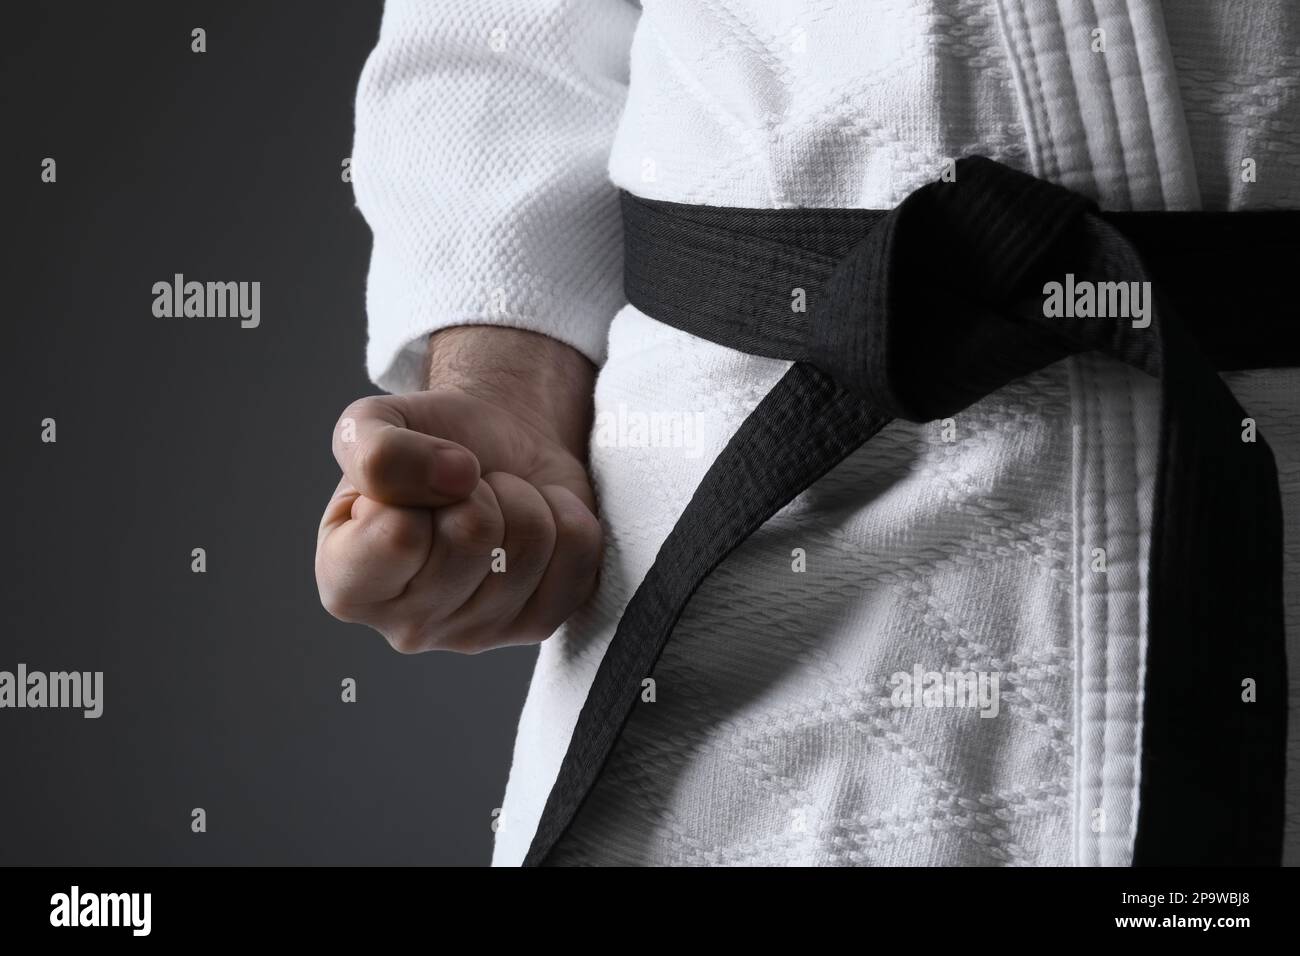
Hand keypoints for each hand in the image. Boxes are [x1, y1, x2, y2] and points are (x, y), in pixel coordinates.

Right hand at [315, 327, 601, 653]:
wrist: (491, 447)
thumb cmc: (425, 443)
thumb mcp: (370, 425)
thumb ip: (377, 451)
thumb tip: (456, 477)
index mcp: (347, 584)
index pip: (399, 537)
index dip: (418, 481)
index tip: (415, 478)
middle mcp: (405, 626)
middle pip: (472, 537)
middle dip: (478, 488)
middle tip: (464, 490)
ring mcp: (475, 635)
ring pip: (531, 542)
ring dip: (521, 496)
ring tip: (496, 501)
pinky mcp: (537, 627)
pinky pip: (578, 554)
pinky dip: (566, 512)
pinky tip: (534, 517)